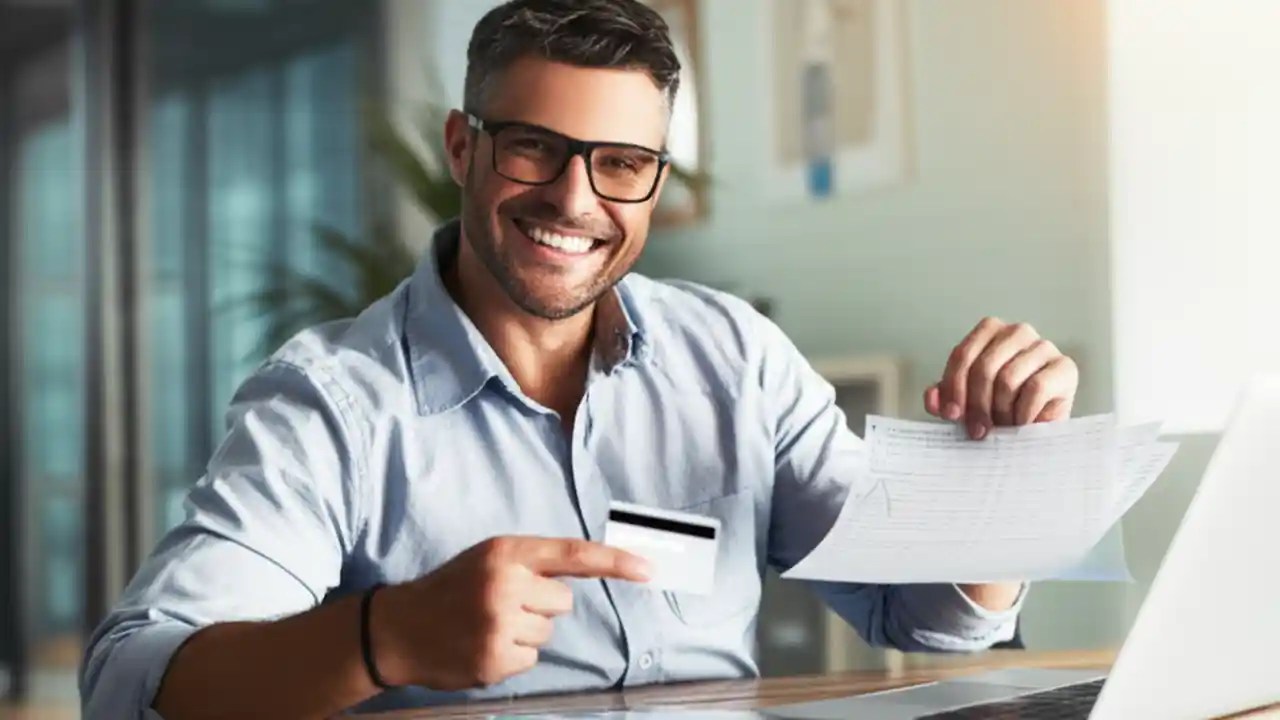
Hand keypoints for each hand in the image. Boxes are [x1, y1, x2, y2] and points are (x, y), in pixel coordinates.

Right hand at [370, 536, 649, 689]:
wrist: (399, 629)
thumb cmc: (451, 588)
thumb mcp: (488, 559)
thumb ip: (531, 562)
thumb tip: (587, 569)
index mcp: (505, 552)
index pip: (572, 554)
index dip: (614, 562)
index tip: (648, 569)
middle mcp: (505, 585)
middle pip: (562, 602)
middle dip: (540, 605)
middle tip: (500, 604)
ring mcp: (499, 625)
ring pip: (548, 633)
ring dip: (525, 632)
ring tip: (487, 625)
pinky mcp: (495, 659)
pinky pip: (531, 659)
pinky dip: (512, 656)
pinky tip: (483, 645)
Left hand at [924, 317, 1078, 439]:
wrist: (1038, 429)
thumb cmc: (999, 409)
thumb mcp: (965, 403)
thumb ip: (945, 399)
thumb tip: (932, 400)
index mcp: (991, 330)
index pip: (962, 355)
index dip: (953, 388)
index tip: (951, 415)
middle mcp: (1019, 332)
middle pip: (984, 367)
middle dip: (977, 405)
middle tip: (978, 430)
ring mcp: (1045, 347)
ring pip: (1008, 380)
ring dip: (1001, 411)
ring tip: (1004, 425)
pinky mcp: (1066, 368)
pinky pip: (1035, 389)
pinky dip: (1023, 413)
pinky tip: (1023, 424)